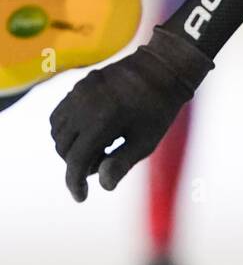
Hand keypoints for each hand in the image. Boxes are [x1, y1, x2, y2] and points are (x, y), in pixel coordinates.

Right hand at [50, 27, 212, 201]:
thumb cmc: (159, 108)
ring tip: (101, 145)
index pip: (77, 160)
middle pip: (64, 148)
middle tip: (104, 161)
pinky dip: (68, 129)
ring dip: (71, 147)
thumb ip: (122, 163)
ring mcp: (78, 92)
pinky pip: (60, 114)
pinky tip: (91, 132)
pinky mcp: (78, 85)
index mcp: (103, 120)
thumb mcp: (147, 141)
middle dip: (79, 163)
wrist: (162, 68)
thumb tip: (103, 185)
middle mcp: (84, 105)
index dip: (76, 182)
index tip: (81, 197)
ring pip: (58, 132)